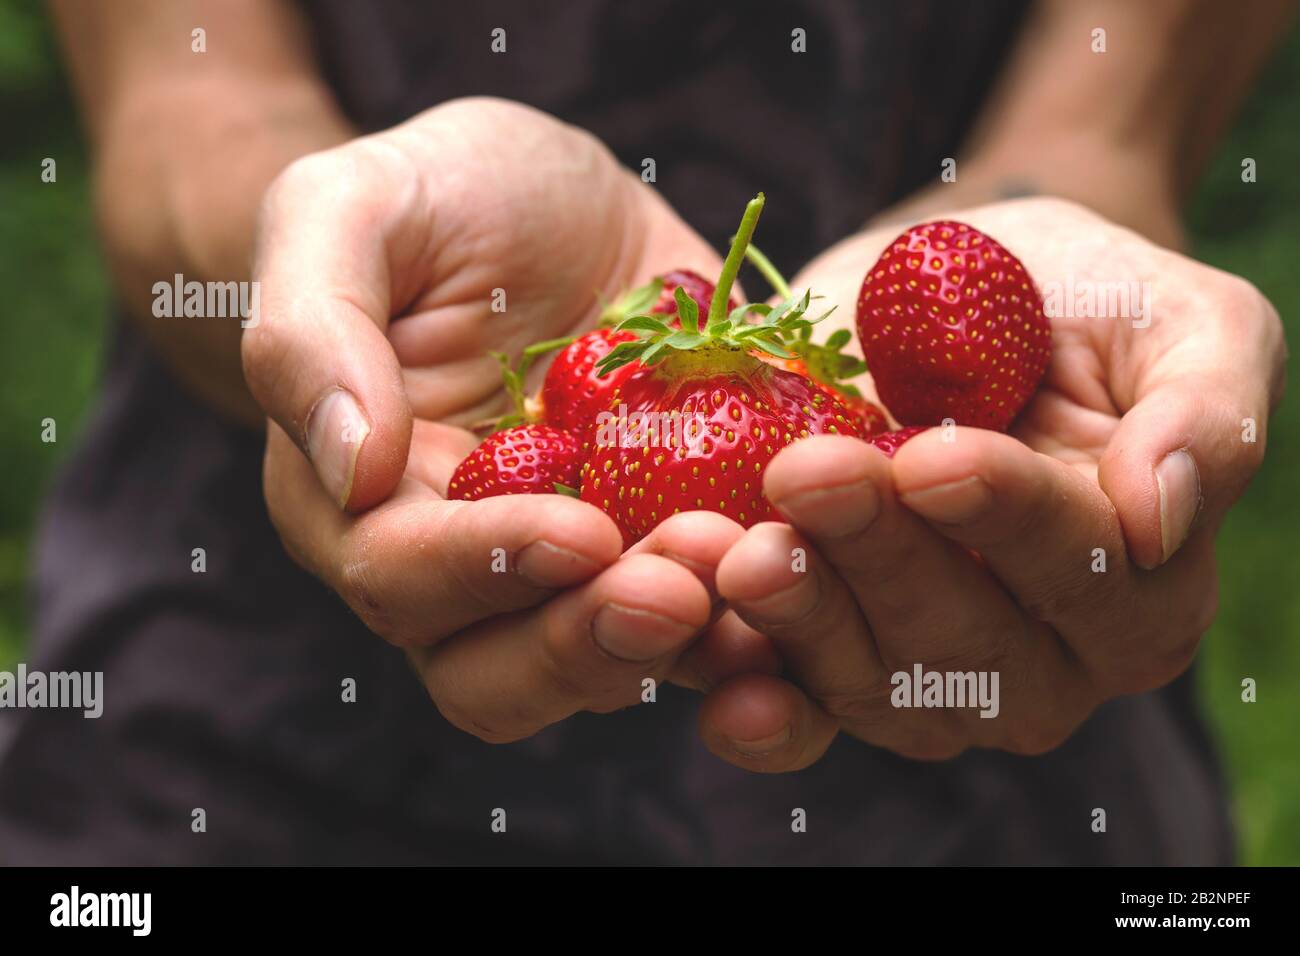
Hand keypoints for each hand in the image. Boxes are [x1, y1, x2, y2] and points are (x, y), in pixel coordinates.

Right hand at [243, 97, 750, 740]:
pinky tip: (809, 569)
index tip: (578, 531)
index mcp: (363, 501)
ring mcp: (570, 568)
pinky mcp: (664, 547)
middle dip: (587, 641)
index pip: (400, 577)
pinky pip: (708, 622)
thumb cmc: (434, 196)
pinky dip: (756, 619)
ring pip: (604, 669)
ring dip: (679, 643)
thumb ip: (312, 332)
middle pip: (494, 674)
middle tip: (681, 583)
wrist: (552, 200)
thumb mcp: (350, 209)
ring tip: (753, 564)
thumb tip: (354, 474)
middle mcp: (461, 565)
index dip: (485, 568)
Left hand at [701, 197, 1284, 769]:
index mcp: (1137, 595)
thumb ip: (1204, 417)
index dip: (1006, 519)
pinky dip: (744, 688)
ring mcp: (921, 678)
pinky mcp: (821, 659)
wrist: (956, 299)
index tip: (933, 456)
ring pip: (869, 686)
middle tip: (808, 478)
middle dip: (883, 562)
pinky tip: (700, 647)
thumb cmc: (1081, 304)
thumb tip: (1159, 519)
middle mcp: (1034, 665)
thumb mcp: (1183, 326)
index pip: (1080, 571)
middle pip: (965, 649)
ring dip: (800, 623)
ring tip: (741, 550)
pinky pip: (787, 706)